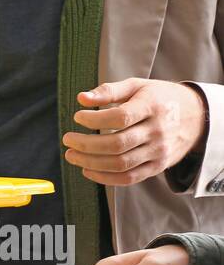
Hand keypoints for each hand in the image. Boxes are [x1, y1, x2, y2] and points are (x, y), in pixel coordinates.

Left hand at [63, 79, 205, 185]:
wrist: (196, 117)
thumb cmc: (159, 98)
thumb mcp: (138, 86)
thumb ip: (109, 90)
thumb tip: (81, 98)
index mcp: (152, 106)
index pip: (120, 118)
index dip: (94, 120)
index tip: (78, 117)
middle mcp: (157, 130)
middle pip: (117, 144)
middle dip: (86, 144)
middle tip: (67, 140)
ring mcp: (159, 151)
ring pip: (120, 164)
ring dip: (90, 162)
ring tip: (72, 155)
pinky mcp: (157, 167)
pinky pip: (128, 178)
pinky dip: (104, 178)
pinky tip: (87, 170)